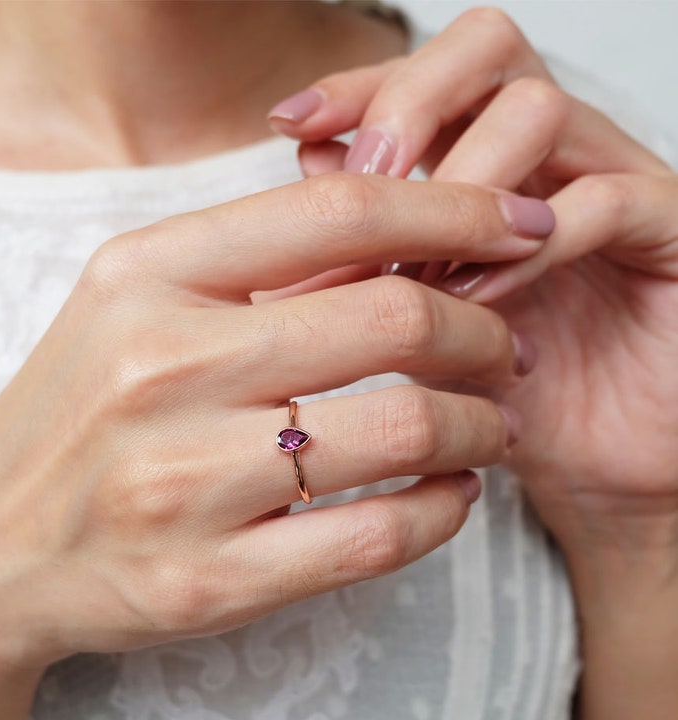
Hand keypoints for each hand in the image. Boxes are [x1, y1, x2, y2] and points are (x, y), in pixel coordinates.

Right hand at [0, 174, 543, 674]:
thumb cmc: (77, 416)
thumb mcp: (134, 309)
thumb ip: (254, 270)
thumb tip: (402, 249)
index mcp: (145, 278)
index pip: (339, 214)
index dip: (454, 212)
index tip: (516, 227)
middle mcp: (161, 368)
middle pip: (394, 318)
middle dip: (485, 334)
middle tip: (504, 354)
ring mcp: (183, 483)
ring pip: (406, 431)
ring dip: (481, 426)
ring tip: (491, 428)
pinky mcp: (208, 580)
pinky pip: (378, 538)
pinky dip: (445, 511)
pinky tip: (452, 494)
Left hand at [269, 8, 677, 553]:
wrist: (590, 461)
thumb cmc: (497, 388)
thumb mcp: (411, 320)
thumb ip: (367, 245)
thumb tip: (309, 167)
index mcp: (483, 165)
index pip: (424, 76)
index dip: (357, 86)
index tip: (290, 122)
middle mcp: (545, 159)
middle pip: (488, 48)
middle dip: (411, 102)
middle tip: (366, 183)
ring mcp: (611, 185)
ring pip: (539, 111)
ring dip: (460, 186)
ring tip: (412, 272)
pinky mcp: (667, 235)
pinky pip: (603, 201)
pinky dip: (526, 248)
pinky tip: (473, 304)